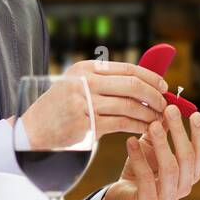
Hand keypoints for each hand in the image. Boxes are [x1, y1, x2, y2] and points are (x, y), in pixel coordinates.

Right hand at [21, 60, 168, 148]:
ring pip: (130, 106)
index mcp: (86, 69)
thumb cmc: (62, 109)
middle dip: (154, 95)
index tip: (164, 86)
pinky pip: (121, 123)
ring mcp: (85, 103)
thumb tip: (146, 82)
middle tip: (165, 104)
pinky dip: (138, 126)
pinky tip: (146, 129)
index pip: (127, 68)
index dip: (151, 77)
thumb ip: (107, 82)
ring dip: (149, 113)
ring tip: (159, 119)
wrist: (34, 131)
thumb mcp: (79, 86)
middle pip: (132, 85)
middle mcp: (85, 82)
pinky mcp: (87, 124)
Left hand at [101, 106, 199, 199]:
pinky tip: (130, 141)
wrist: (123, 198)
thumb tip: (169, 103)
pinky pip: (146, 178)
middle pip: (187, 158)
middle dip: (180, 132)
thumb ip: (163, 128)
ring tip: (152, 125)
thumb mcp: (154, 146)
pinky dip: (138, 158)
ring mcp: (168, 198)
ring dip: (162, 144)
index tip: (194, 113)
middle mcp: (184, 187)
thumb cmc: (143, 169)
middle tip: (170, 110)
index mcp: (191, 173)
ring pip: (170, 169)